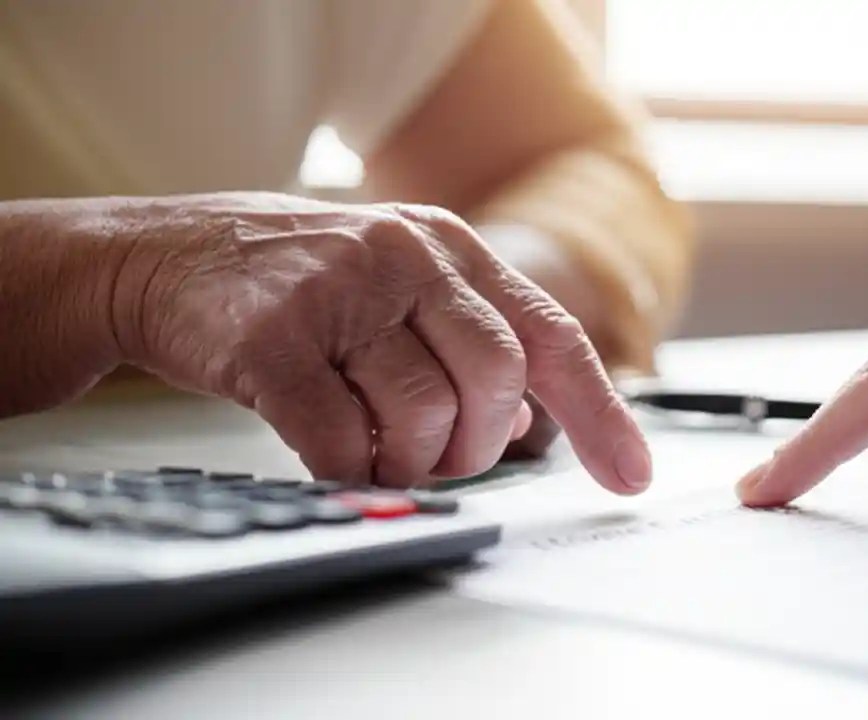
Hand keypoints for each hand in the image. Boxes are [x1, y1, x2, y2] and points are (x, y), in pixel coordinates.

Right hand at [14, 192, 649, 490]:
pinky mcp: (272, 339)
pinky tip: (332, 455)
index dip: (598, 411)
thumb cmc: (298, 285)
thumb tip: (525, 428)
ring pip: (425, 416)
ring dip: (410, 461)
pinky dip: (349, 470)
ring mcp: (339, 292)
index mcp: (449, 247)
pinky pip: (343, 440)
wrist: (164, 257)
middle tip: (440, 456)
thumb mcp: (396, 286)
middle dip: (478, 443)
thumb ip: (466, 343)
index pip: (551, 334)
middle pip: (497, 379)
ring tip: (376, 450)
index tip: (628, 474)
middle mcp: (405, 257)